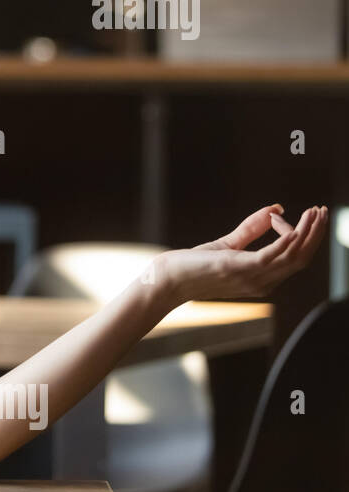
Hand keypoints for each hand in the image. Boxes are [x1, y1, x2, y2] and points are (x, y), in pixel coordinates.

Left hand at [152, 203, 327, 304]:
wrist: (169, 280)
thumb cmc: (195, 265)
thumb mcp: (228, 244)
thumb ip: (251, 229)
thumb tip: (275, 209)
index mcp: (263, 278)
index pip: (294, 256)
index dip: (297, 234)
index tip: (283, 215)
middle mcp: (263, 282)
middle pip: (301, 258)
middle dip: (316, 233)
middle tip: (323, 211)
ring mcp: (252, 278)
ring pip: (293, 257)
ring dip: (307, 233)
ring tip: (316, 212)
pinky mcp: (238, 268)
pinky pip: (270, 258)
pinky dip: (285, 243)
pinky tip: (294, 229)